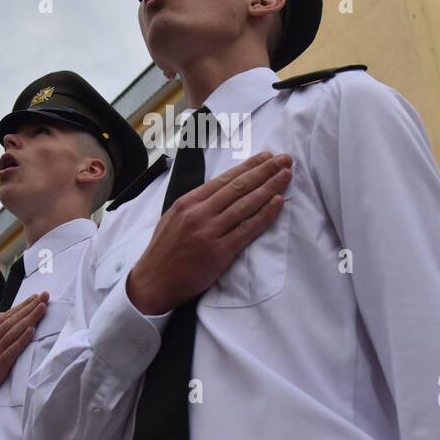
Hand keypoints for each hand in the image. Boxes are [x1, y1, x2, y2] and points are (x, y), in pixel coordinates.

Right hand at [0, 294, 47, 420]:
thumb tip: (3, 317)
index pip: (9, 314)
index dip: (24, 305)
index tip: (36, 297)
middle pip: (15, 319)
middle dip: (31, 306)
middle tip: (44, 296)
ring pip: (16, 330)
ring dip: (30, 317)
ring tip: (42, 307)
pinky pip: (13, 349)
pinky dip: (22, 338)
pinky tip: (31, 330)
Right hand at [126, 151, 291, 314]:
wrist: (153, 282)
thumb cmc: (165, 251)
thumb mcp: (174, 217)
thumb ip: (196, 204)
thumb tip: (221, 191)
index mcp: (188, 202)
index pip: (225, 179)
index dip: (249, 166)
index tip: (266, 157)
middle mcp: (200, 213)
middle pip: (239, 187)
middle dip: (265, 171)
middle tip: (285, 159)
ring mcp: (210, 232)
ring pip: (246, 204)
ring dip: (270, 188)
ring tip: (287, 175)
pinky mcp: (220, 252)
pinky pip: (247, 230)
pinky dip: (264, 215)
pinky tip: (278, 202)